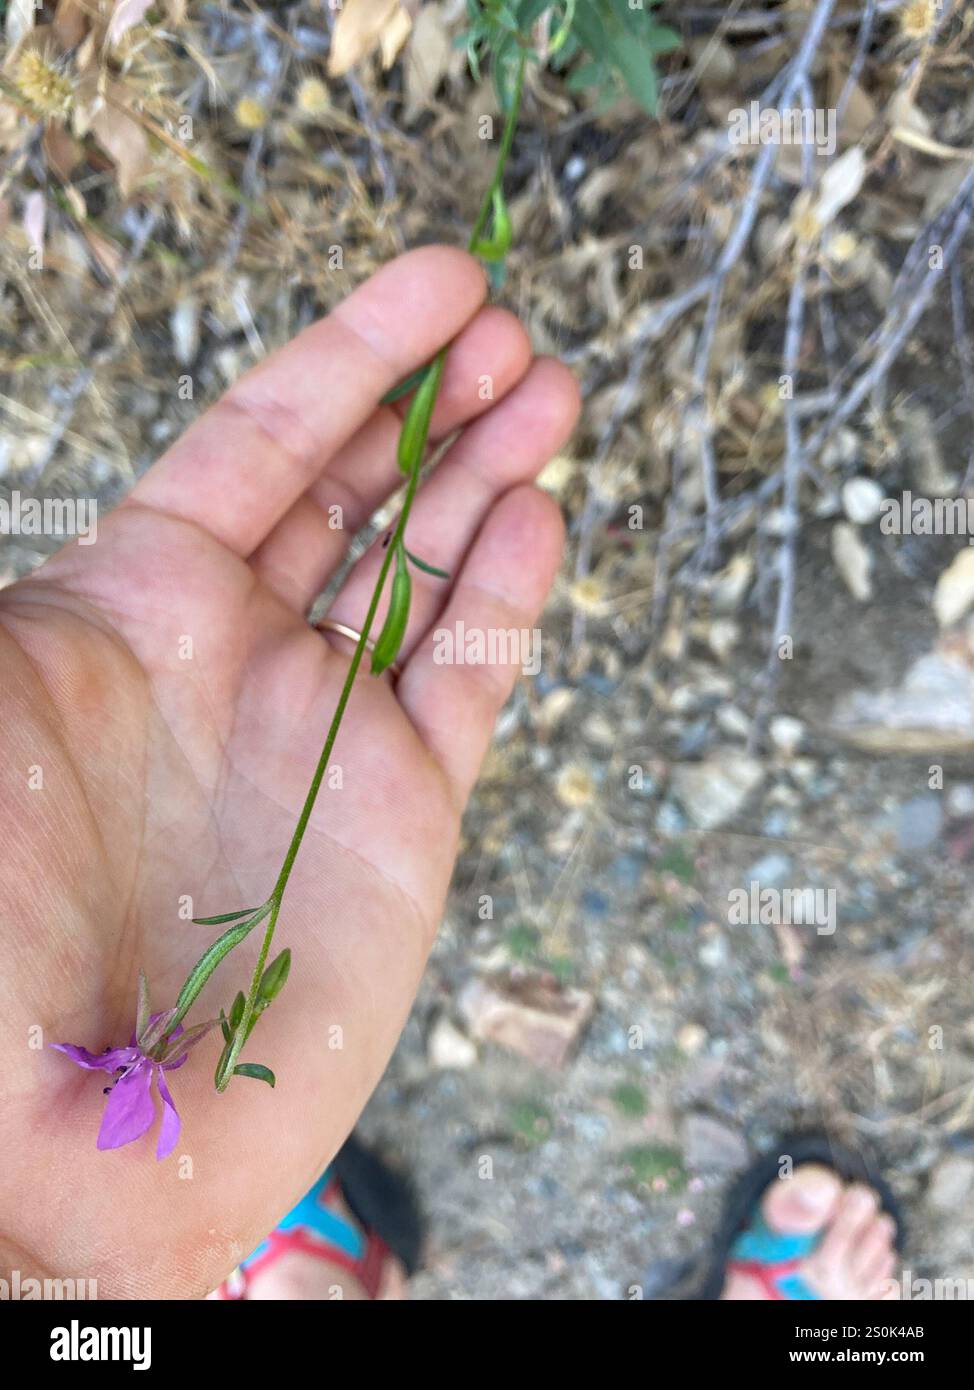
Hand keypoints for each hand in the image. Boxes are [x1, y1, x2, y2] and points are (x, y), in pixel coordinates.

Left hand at [0, 247, 578, 1296]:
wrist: (91, 1143)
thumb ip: (40, 629)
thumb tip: (86, 551)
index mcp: (133, 613)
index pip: (260, 442)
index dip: (349, 356)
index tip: (434, 283)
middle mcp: (242, 655)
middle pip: (362, 491)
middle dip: (437, 403)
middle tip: (510, 332)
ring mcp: (332, 725)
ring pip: (434, 566)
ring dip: (493, 474)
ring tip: (548, 392)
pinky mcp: (409, 804)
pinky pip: (473, 674)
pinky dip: (511, 594)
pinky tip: (538, 517)